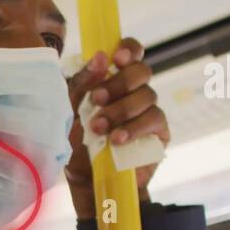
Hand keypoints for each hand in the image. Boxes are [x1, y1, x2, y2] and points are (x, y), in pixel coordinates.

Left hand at [63, 38, 169, 218]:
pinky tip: (117, 140)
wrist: (88, 180)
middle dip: (119, 82)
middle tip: (97, 99)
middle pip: (142, 71)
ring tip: (98, 128)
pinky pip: (154, 120)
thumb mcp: (70, 112)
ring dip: (121, 109)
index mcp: (114, 80)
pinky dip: (133, 128)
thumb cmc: (77, 142)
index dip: (129, 49)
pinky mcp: (159, 133)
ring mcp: (149, 111)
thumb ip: (81, 84)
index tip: (116, 58)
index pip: (131, 53)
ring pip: (147, 95)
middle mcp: (135, 92)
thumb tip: (99, 57)